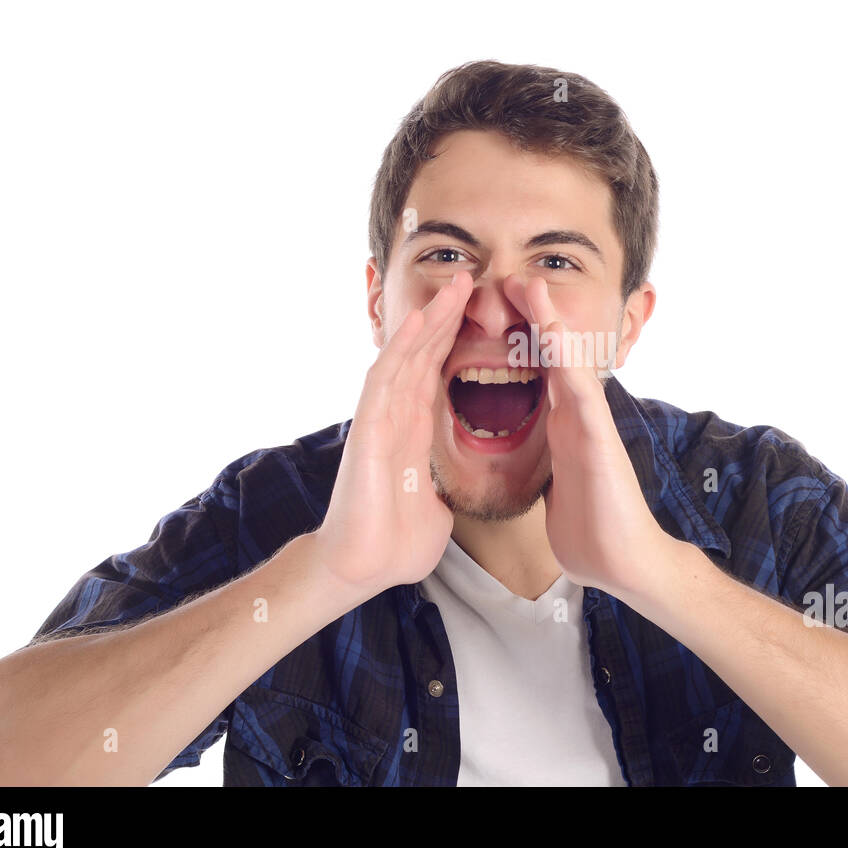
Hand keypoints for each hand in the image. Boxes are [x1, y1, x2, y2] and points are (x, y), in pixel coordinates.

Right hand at [311, 271, 472, 597]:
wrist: (366, 569)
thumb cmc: (397, 542)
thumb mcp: (435, 505)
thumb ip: (440, 487)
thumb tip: (448, 490)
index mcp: (417, 430)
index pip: (438, 372)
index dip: (456, 340)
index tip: (481, 311)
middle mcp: (399, 417)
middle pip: (423, 354)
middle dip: (446, 316)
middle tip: (468, 278)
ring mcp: (383, 420)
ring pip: (406, 356)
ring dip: (429, 319)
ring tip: (453, 284)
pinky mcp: (371, 430)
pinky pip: (386, 380)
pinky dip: (401, 348)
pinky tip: (418, 320)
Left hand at [505, 276, 665, 597]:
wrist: (623, 565)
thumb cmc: (591, 533)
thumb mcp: (556, 489)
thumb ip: (546, 467)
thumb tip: (531, 464)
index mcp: (562, 429)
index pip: (538, 374)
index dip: (519, 340)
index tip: (495, 309)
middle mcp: (577, 419)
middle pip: (552, 357)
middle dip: (533, 317)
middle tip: (511, 276)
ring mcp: (591, 427)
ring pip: (568, 365)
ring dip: (550, 325)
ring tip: (531, 286)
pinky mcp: (599, 443)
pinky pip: (581, 396)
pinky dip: (568, 364)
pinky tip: (555, 339)